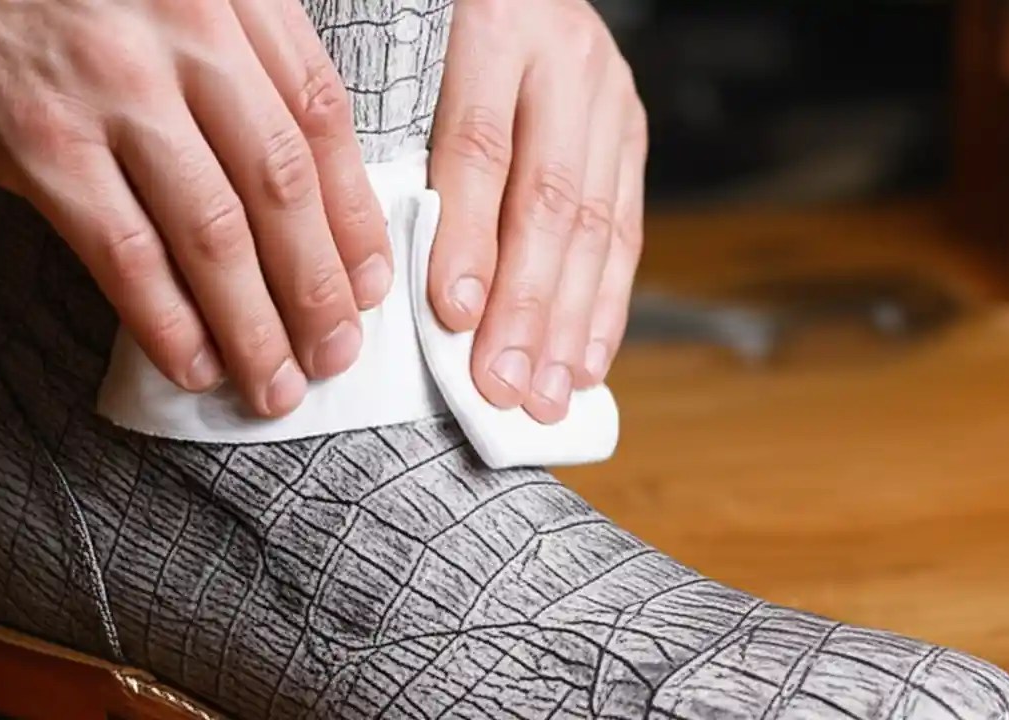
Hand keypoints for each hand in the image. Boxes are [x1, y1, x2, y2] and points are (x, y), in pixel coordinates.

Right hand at [0, 0, 390, 416]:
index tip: (373, 282)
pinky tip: (194, 365)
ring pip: (212, 231)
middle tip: (337, 353)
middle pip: (281, 184)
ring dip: (253, 324)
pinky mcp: (38, 139)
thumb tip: (292, 181)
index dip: (356, 212)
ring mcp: (111, 90)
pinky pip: (123, 251)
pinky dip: (166, 321)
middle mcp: (183, 37)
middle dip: (319, 286)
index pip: (320, 118)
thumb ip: (236, 59)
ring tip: (275, 385)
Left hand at [428, 0, 646, 423]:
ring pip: (595, 224)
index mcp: (496, 27)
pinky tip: (586, 360)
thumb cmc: (436, 19)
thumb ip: (395, 127)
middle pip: (548, 198)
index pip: (480, 146)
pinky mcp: (631, 132)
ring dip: (568, 323)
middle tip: (500, 384)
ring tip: (544, 395)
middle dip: (525, 305)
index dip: (467, 236)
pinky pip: (625, 228)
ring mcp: (611, 97)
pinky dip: (606, 304)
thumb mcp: (407, 48)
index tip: (450, 313)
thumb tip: (377, 255)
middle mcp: (567, 60)